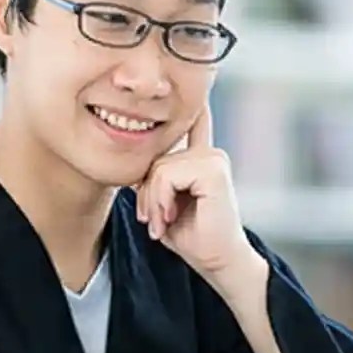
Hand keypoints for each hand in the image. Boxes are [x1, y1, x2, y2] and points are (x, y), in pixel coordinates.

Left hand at [135, 103, 255, 278]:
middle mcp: (211, 153)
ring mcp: (214, 159)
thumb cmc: (191, 236)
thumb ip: (155, 180)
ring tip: (163, 221)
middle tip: (156, 221)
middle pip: (157, 157)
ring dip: (153, 200)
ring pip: (159, 167)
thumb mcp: (164, 202)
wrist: (217, 261)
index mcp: (202, 158)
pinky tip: (171, 216)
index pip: (194, 124)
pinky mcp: (214, 170)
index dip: (192, 107)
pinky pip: (166, 175)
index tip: (195, 91)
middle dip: (148, 193)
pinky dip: (160, 199)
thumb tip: (134, 163)